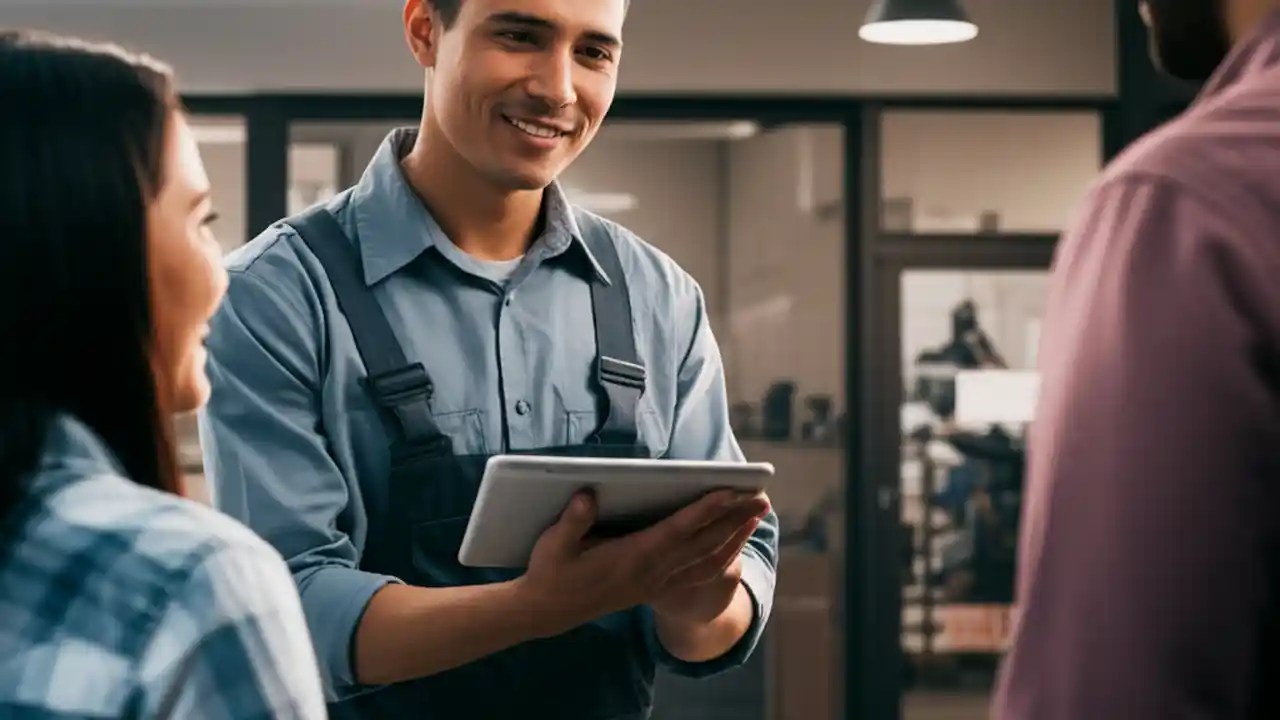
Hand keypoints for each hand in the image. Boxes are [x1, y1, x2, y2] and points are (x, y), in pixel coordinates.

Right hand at [515, 488, 770, 638]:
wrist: (547, 612)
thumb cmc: (551, 573)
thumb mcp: (554, 545)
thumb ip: (573, 520)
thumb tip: (587, 493)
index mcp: (632, 557)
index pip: (678, 529)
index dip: (707, 509)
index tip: (732, 491)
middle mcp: (651, 573)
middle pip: (703, 543)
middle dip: (734, 519)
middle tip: (761, 497)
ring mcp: (655, 584)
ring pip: (706, 560)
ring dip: (735, 537)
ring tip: (755, 516)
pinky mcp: (653, 590)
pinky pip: (697, 574)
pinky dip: (721, 558)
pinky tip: (733, 547)